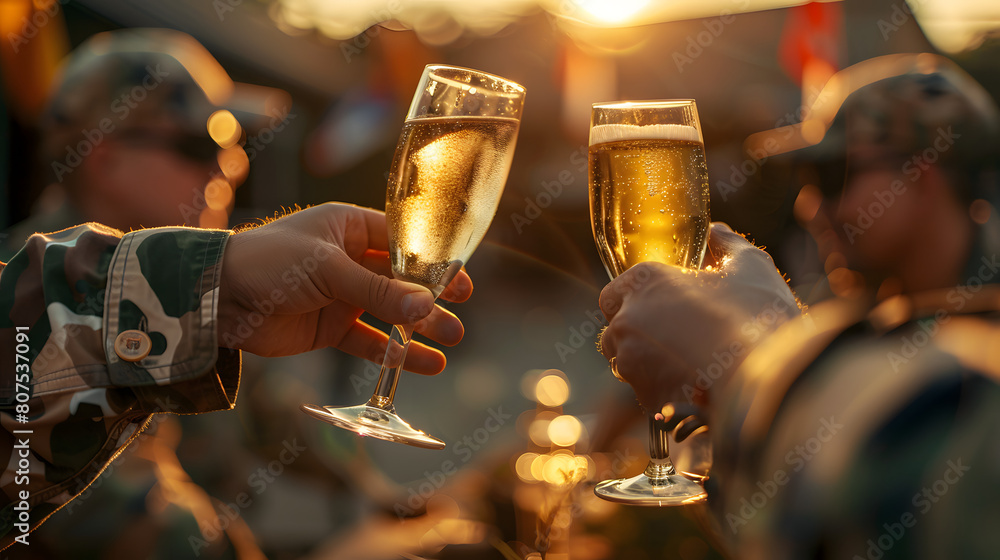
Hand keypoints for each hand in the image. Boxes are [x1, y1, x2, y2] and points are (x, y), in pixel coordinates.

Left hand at [217, 203, 472, 373]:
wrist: (217, 298)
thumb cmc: (269, 263)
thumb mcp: (328, 270)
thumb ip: (378, 291)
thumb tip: (428, 307)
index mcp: (349, 228)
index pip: (403, 243)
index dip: (434, 263)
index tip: (462, 282)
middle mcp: (349, 259)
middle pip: (401, 281)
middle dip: (431, 301)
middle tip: (459, 318)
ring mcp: (340, 295)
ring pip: (389, 313)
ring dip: (417, 329)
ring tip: (449, 344)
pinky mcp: (328, 327)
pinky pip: (367, 339)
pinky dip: (390, 351)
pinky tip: (415, 362)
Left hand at [598, 223, 799, 412]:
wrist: (767, 379)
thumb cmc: (757, 316)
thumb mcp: (750, 267)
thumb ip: (728, 246)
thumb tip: (718, 233)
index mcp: (644, 282)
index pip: (613, 294)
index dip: (633, 303)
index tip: (658, 309)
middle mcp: (626, 321)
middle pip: (616, 331)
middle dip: (638, 336)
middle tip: (678, 339)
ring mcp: (631, 363)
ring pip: (628, 365)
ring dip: (649, 365)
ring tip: (691, 365)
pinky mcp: (644, 399)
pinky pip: (647, 395)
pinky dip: (664, 392)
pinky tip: (696, 389)